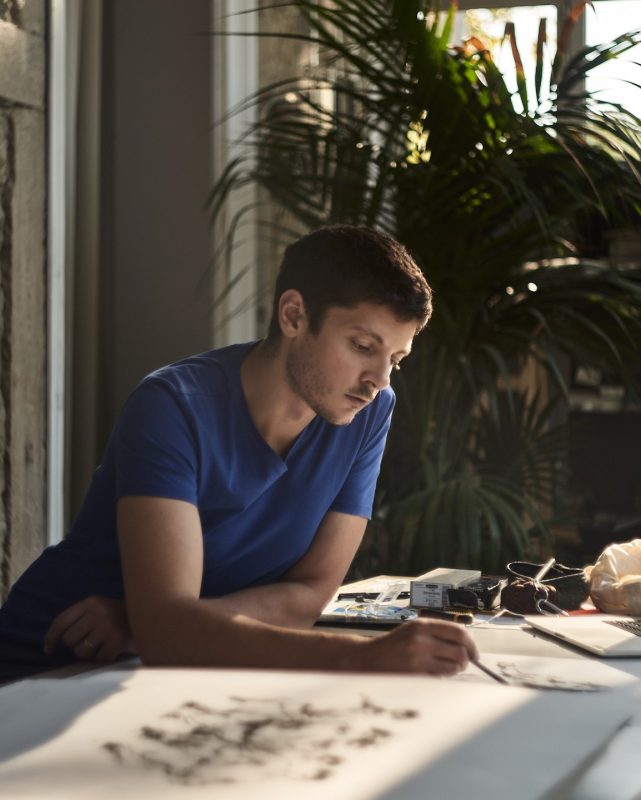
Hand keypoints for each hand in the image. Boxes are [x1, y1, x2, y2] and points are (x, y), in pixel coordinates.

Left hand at [44, 596, 134, 662]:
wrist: (150, 617)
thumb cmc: (118, 617)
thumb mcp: (99, 608)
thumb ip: (79, 618)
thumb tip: (54, 640)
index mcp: (91, 602)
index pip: (61, 621)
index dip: (51, 637)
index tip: (48, 649)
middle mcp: (98, 612)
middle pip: (69, 639)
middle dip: (76, 645)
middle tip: (89, 642)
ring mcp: (108, 627)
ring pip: (81, 651)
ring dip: (89, 653)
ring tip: (101, 645)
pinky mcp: (117, 641)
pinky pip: (98, 658)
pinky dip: (104, 657)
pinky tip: (113, 648)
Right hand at [353, 619, 478, 675]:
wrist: (367, 659)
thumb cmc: (392, 646)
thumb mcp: (412, 631)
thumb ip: (435, 634)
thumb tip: (465, 645)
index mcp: (422, 625)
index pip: (458, 632)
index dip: (471, 644)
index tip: (474, 653)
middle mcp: (421, 639)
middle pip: (460, 651)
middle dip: (466, 660)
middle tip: (463, 664)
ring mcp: (418, 657)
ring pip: (453, 666)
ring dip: (454, 670)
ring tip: (445, 670)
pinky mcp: (415, 674)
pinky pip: (440, 678)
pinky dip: (442, 678)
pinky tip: (433, 675)